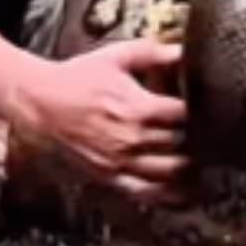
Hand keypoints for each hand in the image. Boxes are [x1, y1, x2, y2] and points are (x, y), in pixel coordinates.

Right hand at [14, 40, 189, 199]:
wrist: (41, 102)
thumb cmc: (77, 79)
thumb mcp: (116, 57)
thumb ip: (151, 53)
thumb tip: (181, 51)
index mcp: (139, 108)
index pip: (185, 115)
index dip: (198, 111)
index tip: (202, 108)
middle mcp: (133, 138)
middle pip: (181, 143)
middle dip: (195, 137)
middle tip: (204, 133)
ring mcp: (121, 160)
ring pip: (169, 171)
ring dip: (187, 166)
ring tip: (197, 159)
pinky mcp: (109, 175)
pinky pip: (143, 191)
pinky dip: (164, 194)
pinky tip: (178, 191)